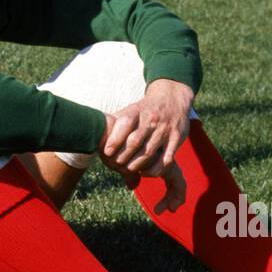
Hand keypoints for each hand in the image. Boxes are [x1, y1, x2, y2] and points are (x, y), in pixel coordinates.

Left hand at [98, 79, 193, 213]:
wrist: (172, 98)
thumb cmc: (145, 109)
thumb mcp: (131, 109)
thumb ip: (115, 121)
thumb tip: (94, 134)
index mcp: (137, 110)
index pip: (125, 122)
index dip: (115, 138)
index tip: (107, 152)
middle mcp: (152, 119)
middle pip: (135, 141)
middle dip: (124, 156)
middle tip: (117, 165)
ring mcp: (165, 129)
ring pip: (149, 152)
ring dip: (136, 165)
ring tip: (128, 170)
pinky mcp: (176, 138)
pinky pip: (166, 159)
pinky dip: (155, 169)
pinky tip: (146, 173)